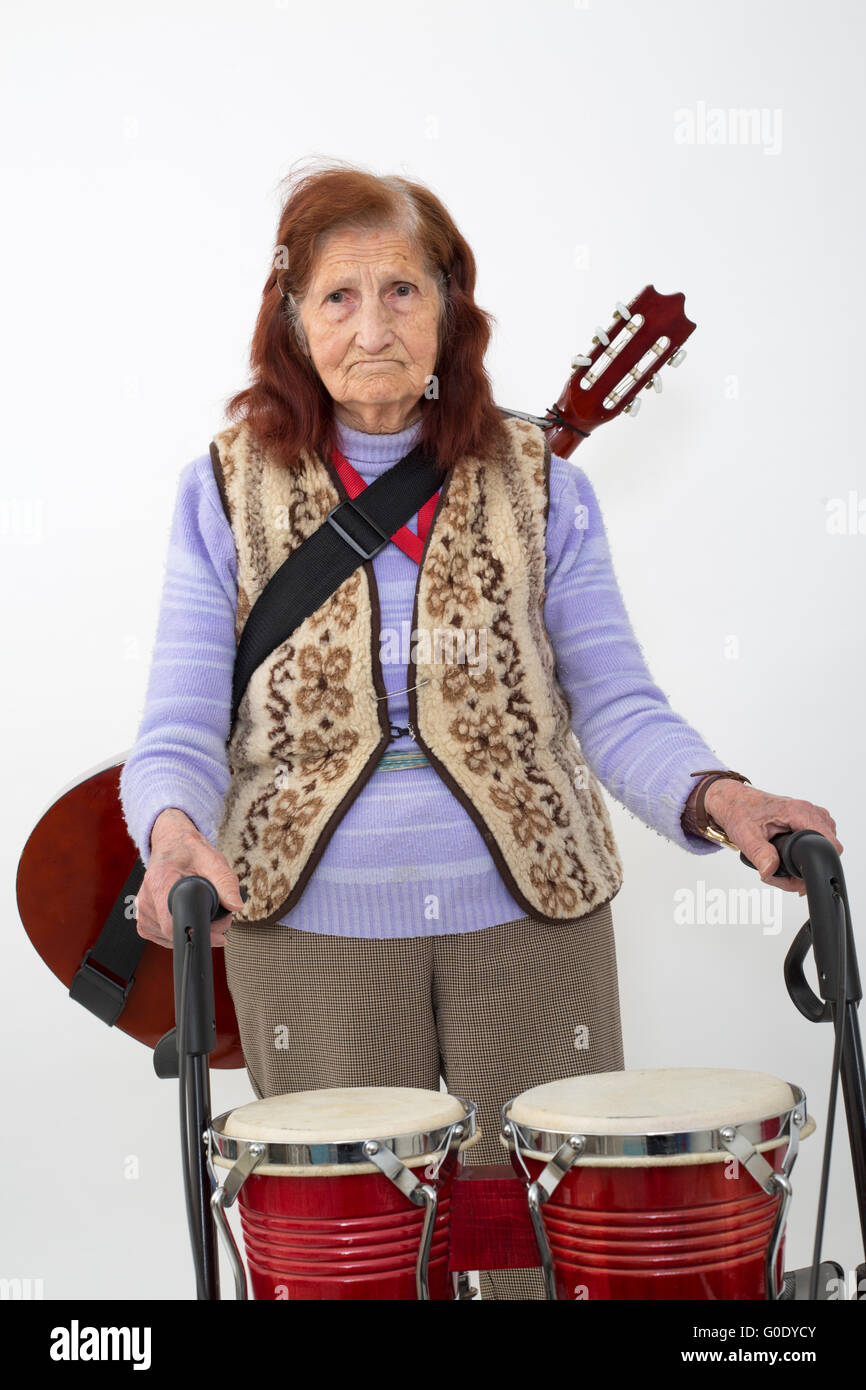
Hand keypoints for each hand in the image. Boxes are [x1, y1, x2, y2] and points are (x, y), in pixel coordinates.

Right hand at [134, 808, 243, 949]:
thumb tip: (236, 906)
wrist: (171, 843)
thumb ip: (226, 882)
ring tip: (205, 913)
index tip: (219, 935)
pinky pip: (160, 936)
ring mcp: (142, 910)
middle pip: (173, 933)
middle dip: (202, 932)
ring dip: (190, 933)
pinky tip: (188, 917)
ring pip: (168, 939)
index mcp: (159, 882)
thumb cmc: (189, 850)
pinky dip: (178, 933)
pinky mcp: (143, 918)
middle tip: (220, 918)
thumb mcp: (212, 859)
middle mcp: (146, 898)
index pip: (172, 923)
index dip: (198, 933)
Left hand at [704, 781, 842, 895]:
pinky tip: (785, 857)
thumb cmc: (739, 811)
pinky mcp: (806, 821)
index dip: (817, 862)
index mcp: (799, 812)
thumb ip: (760, 853)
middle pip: (826, 849)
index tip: (799, 874)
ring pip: (822, 847)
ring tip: (778, 864)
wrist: (733, 801)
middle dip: (804, 867)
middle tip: (779, 873)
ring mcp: (810, 816)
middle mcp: (809, 812)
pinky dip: (803, 852)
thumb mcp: (745, 835)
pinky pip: (815, 841)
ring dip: (803, 861)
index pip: (829, 842)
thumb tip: (771, 870)